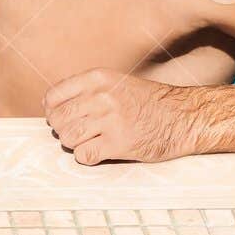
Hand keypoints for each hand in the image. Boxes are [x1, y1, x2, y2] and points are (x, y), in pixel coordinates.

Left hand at [42, 69, 198, 164]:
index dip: (52, 110)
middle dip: (61, 129)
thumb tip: (50, 105)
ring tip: (87, 142)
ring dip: (74, 143)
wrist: (183, 117)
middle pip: (58, 118)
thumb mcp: (116, 84)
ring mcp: (110, 120)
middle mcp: (102, 97)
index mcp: (98, 78)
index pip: (53, 96)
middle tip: (75, 133)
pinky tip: (98, 152)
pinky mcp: (119, 143)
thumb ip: (87, 91)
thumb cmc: (148, 103)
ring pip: (68, 137)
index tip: (60, 117)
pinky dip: (87, 156)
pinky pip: (84, 154)